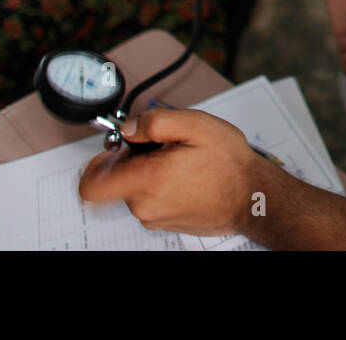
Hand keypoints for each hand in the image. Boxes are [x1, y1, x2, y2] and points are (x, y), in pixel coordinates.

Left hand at [78, 109, 267, 236]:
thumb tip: (129, 127)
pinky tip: (186, 175)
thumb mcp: (196, 125)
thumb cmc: (229, 164)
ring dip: (150, 171)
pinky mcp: (166, 222)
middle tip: (164, 145)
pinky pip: (151, 199)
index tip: (115, 149)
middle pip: (117, 179)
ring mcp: (155, 217)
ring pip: (135, 189)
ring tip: (181, 160)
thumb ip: (155, 122)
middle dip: (135, 158)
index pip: (92, 184)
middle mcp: (145, 204)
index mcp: (148, 179)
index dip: (96, 162)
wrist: (253, 198)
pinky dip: (161, 185)